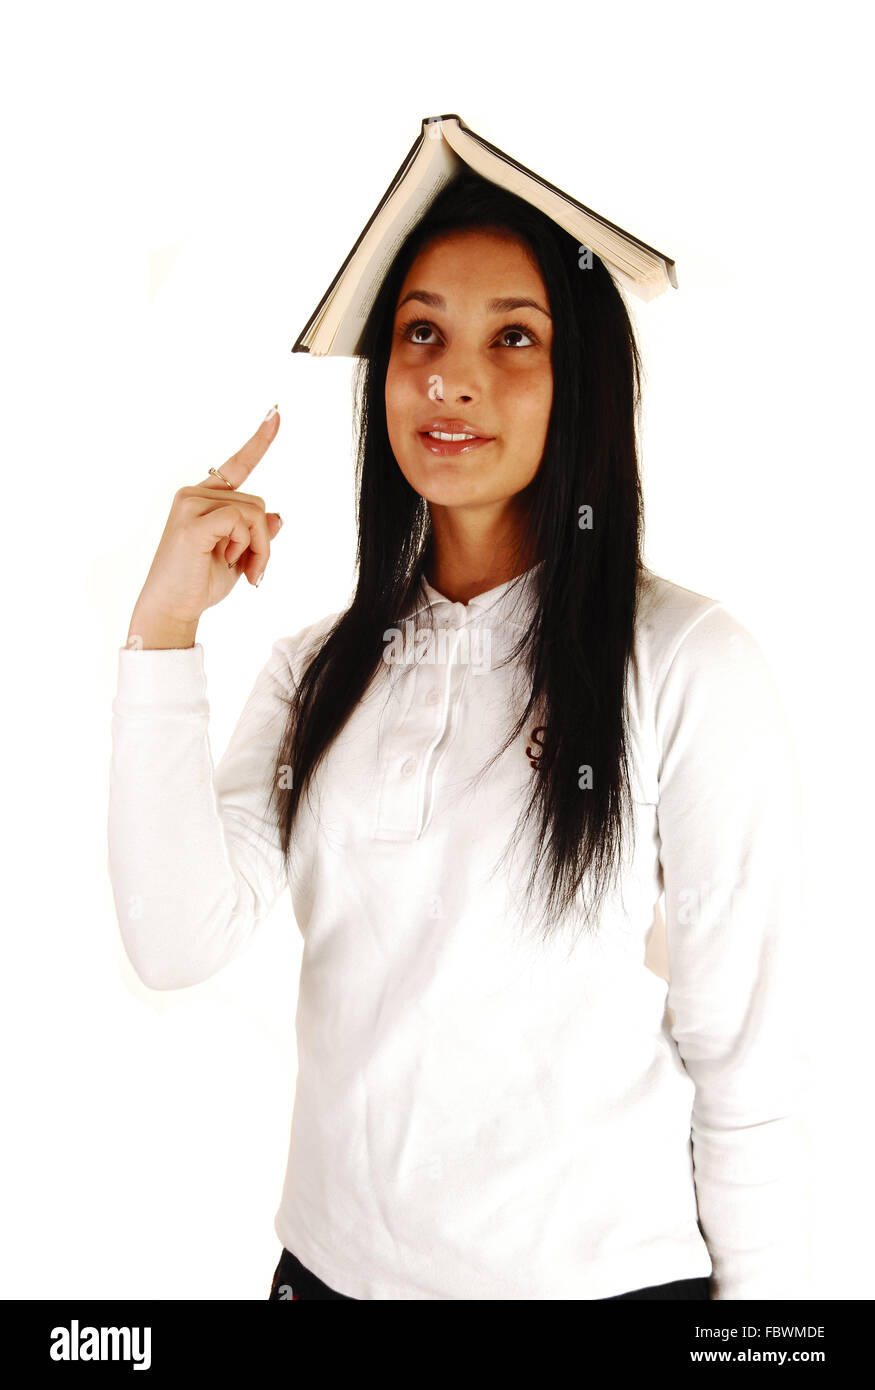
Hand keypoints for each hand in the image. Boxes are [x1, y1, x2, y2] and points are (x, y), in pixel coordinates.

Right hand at [128, 407, 283, 640]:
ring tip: (241, 571)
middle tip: (253, 572)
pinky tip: (227, 561)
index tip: (276, 414)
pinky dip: (245, 546)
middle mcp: (194, 494)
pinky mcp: (193, 521)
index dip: (259, 441)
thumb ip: (255, 535)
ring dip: (258, 548)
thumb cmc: (198, 585)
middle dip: (264, 541)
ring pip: (255, 513)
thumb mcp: (237, 558)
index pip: (237, 466)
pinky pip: (241, 522)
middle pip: (258, 503)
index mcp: (203, 499)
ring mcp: (190, 504)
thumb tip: (279, 516)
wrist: (172, 610)